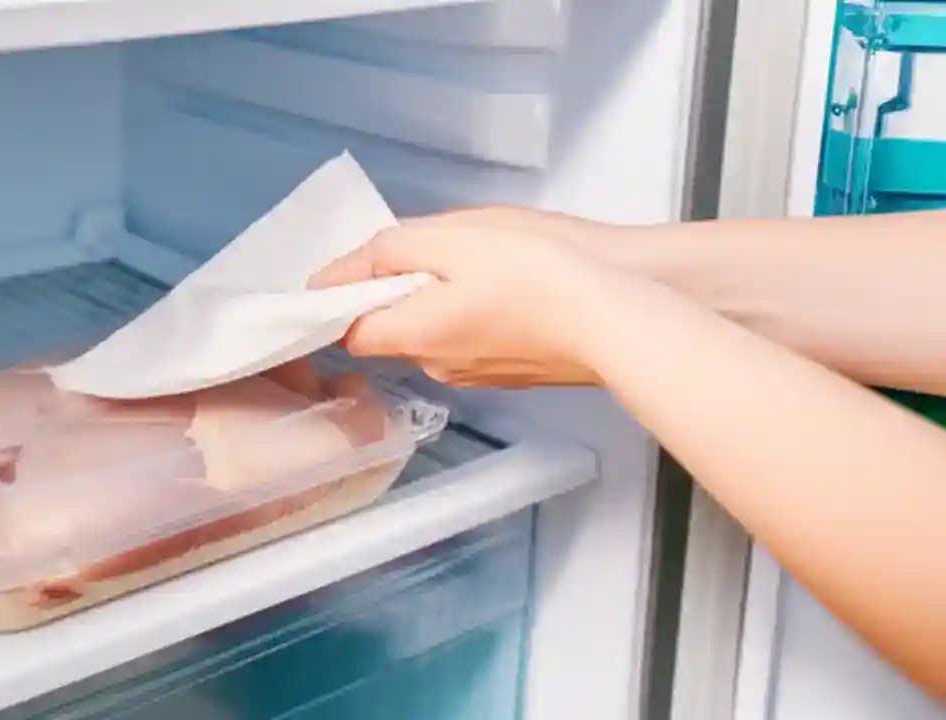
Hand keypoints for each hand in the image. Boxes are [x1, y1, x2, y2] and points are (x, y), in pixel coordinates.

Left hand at [308, 206, 624, 387]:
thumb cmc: (538, 270)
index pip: (346, 330)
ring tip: (482, 259)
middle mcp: (438, 365)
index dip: (341, 298)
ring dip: (440, 296)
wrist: (621, 314)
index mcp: (415, 335)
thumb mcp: (452, 237)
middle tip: (433, 246)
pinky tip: (512, 282)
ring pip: (435, 331)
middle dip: (397, 288)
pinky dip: (477, 309)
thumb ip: (388, 252)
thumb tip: (339, 274)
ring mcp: (478, 373)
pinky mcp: (515, 370)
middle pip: (392, 328)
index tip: (357, 265)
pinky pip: (474, 336)